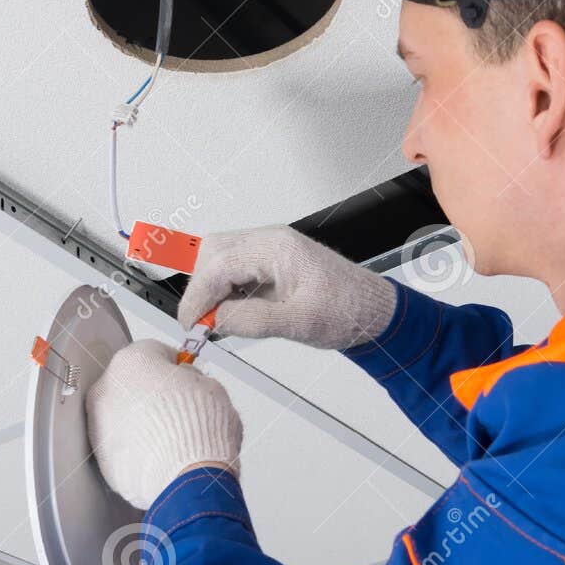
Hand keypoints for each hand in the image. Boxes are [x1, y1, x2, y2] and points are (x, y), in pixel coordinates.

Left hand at [86, 340, 242, 509]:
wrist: (187, 479)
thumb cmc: (199, 434)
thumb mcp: (212, 388)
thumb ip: (192, 378)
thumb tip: (189, 382)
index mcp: (133, 362)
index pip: (154, 351)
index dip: (174, 363)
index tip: (183, 373)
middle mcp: (108, 388)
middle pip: (132, 382)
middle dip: (152, 391)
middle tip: (179, 406)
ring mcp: (100, 423)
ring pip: (122, 414)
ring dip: (141, 419)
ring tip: (171, 435)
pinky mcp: (101, 455)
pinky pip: (120, 443)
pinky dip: (135, 446)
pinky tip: (159, 453)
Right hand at [178, 225, 397, 349]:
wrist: (373, 311)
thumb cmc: (349, 311)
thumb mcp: (301, 323)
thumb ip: (254, 321)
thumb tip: (216, 319)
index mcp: (279, 248)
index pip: (220, 263)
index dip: (198, 294)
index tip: (191, 321)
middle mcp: (271, 242)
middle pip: (213, 251)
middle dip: (200, 285)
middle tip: (199, 320)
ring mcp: (270, 250)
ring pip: (220, 257)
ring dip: (211, 287)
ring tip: (215, 318)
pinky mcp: (271, 262)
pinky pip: (235, 268)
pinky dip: (224, 289)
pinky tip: (231, 312)